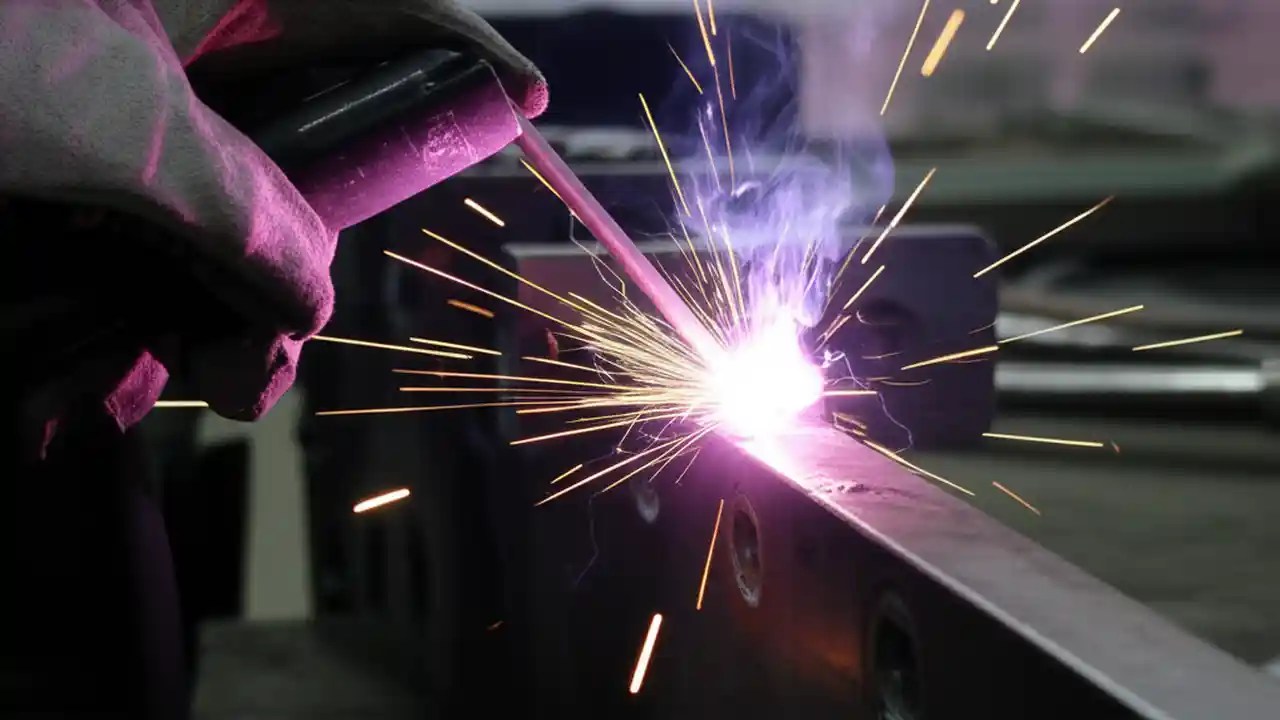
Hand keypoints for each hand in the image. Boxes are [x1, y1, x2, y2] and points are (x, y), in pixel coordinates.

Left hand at [0, 0, 543, 434]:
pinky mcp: (48, 175)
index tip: (524, 105)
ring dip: (200, 324)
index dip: (453, 56)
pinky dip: (116, 328)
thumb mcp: (114, 121)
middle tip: (264, 360)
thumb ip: (246, 207)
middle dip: (294, 269)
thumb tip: (312, 293)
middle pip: (291, 149)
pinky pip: (121, 254)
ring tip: (174, 394)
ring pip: (205, 223)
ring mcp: (101, 112)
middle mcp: (166, 40)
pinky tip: (96, 391)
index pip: (371, 7)